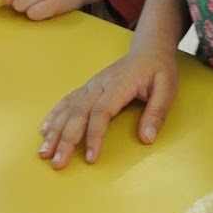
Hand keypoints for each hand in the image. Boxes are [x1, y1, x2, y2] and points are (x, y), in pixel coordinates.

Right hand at [39, 42, 178, 166]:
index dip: (94, 136)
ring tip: (44, 153)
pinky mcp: (88, 87)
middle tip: (57, 163)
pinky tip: (45, 130)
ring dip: (54, 131)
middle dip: (65, 140)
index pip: (101, 113)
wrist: (148, 50)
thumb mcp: (167, 89)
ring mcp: (91, 85)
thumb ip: (157, 113)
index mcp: (119, 85)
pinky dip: (54, 116)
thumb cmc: (158, 70)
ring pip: (68, 108)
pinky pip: (67, 101)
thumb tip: (147, 139)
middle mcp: (99, 85)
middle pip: (78, 114)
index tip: (91, 158)